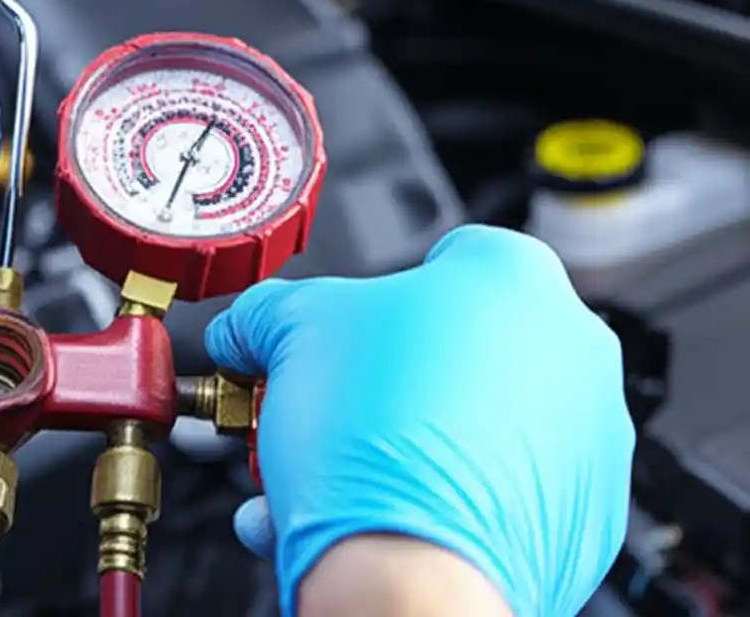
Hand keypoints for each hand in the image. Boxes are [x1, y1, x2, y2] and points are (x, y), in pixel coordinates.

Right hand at [205, 225, 633, 615]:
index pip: (435, 260)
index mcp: (515, 279)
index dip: (365, 301)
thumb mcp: (290, 333)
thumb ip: (268, 313)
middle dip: (374, 381)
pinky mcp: (583, 514)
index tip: (324, 338)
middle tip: (318, 410)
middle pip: (449, 349)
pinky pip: (497, 489)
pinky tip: (366, 515)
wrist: (414, 574)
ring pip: (470, 424)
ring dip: (394, 442)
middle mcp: (571, 349)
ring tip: (324, 476)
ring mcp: (586, 435)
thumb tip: (248, 328)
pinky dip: (435, 496)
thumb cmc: (378, 448)